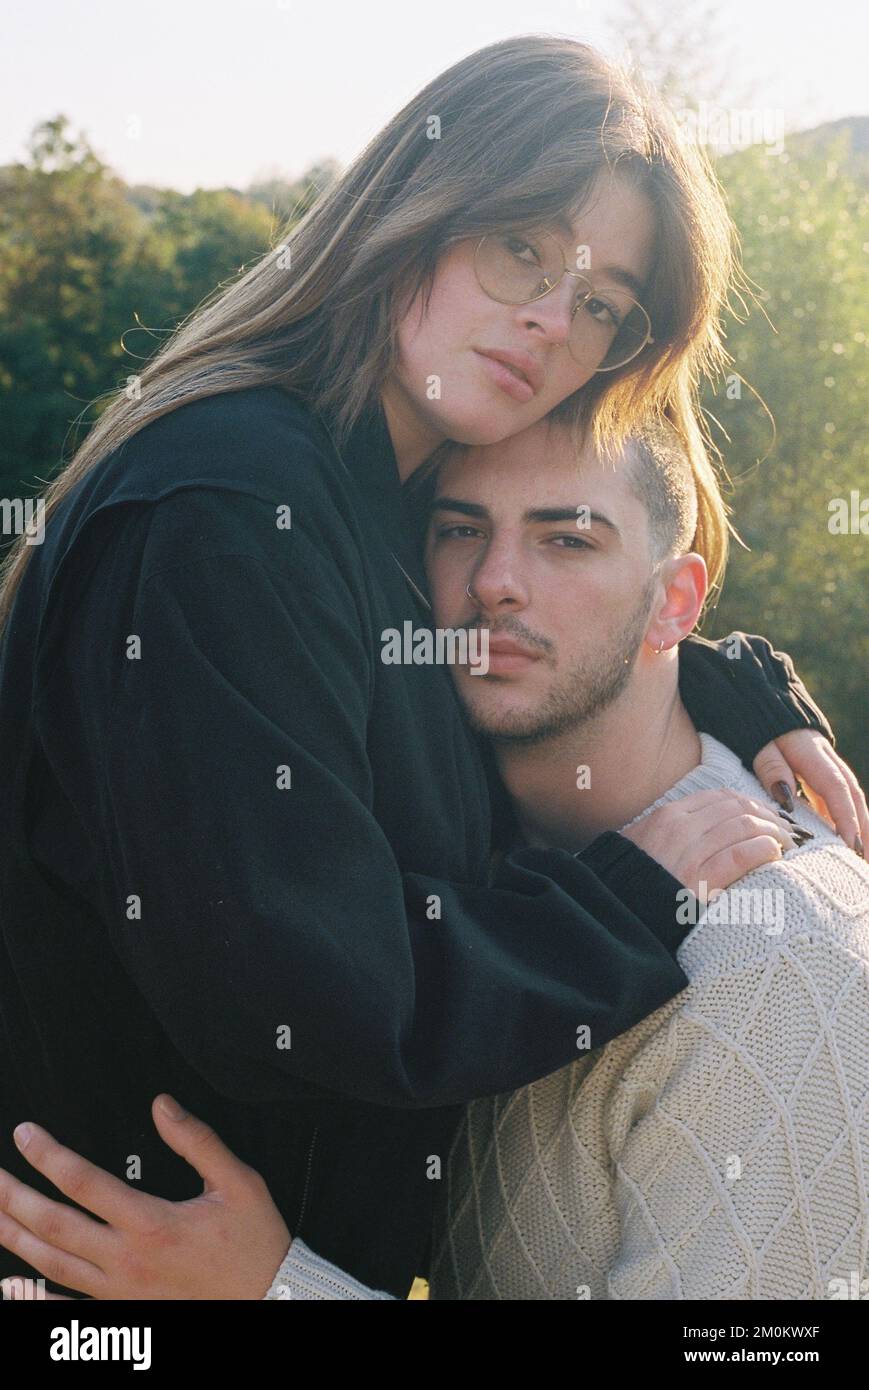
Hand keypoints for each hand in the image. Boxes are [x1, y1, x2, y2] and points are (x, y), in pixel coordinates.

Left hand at [0, 1095, 289, 1299]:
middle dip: (14, 1197)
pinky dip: (35, 1291)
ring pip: (51, 1265)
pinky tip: (16, 1278)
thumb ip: (197, 1141)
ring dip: (15, 1237)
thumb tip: (162, 1105)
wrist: (270, 1303)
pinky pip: (67, 1303)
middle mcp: (127, 1261)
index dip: (48, 1156)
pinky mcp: (122, 1313)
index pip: (84, 1183)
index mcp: (152, 1224)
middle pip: (53, 1227)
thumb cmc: (254, 1243)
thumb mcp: (239, 1182)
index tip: (25, 1134)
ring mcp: (119, 1293)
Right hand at [622, 788, 795, 896]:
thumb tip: (701, 826)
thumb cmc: (628, 883)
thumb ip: (668, 829)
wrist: (615, 915)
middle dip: (768, 816)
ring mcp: (690, 853)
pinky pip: (742, 855)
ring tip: (786, 843)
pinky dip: (764, 850)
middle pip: (737, 808)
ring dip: (773, 832)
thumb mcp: (640, 843)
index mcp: (666, 816)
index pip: (719, 797)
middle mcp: (680, 828)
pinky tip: (775, 855)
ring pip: (744, 827)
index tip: (765, 814)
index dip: (749, 802)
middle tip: (786, 829)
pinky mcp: (701, 881)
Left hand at [753, 730, 866, 855]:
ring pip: (850, 796)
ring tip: (862, 856)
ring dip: (860, 825)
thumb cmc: (753, 723)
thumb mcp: (756, 745)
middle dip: (865, 829)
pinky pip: (837, 795)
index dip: (846, 818)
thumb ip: (771, 769)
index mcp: (812, 752)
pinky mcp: (820, 768)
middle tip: (866, 860)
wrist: (756, 698)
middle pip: (853, 795)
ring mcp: (826, 762)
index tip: (852, 845)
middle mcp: (826, 757)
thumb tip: (788, 801)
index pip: (835, 788)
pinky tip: (841, 838)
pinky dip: (843, 817)